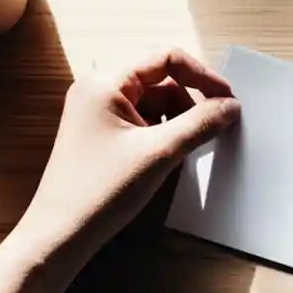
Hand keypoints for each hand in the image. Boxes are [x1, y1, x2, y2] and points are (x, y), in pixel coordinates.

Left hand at [10, 48, 239, 271]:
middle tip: (214, 128)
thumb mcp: (160, 153)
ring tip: (188, 148)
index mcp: (105, 83)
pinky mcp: (100, 135)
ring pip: (153, 103)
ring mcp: (97, 113)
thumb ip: (200, 124)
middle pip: (161, 80)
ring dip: (178, 120)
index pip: (166, 59)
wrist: (61, 234)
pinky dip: (162, 134)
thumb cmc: (101, 192)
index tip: (228, 100)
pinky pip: (141, 122)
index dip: (202, 76)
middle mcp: (98, 90)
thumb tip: (230, 106)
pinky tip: (170, 157)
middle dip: (190, 102)